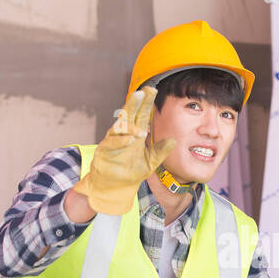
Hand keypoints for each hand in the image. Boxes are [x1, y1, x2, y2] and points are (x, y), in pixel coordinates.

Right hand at [72, 87, 175, 214]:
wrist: (116, 187)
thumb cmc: (132, 172)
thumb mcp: (150, 162)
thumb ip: (160, 151)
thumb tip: (173, 140)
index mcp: (136, 133)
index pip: (142, 114)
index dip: (146, 102)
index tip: (152, 89)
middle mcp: (124, 133)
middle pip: (129, 114)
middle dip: (134, 103)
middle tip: (141, 93)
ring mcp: (113, 140)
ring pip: (120, 127)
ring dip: (130, 125)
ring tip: (141, 128)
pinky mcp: (104, 150)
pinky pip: (113, 143)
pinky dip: (122, 141)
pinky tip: (131, 139)